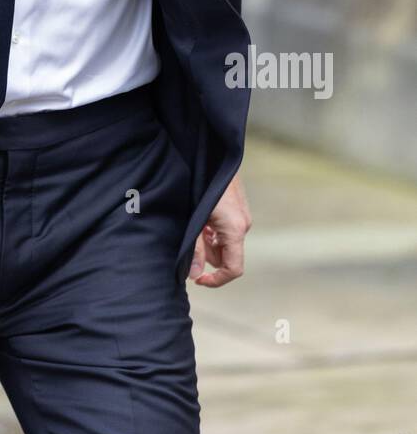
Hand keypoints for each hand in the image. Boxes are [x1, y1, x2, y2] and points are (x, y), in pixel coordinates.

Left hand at [189, 172, 251, 286]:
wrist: (212, 154)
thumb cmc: (201, 185)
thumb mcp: (195, 220)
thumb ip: (195, 249)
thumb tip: (194, 275)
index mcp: (235, 230)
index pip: (233, 268)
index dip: (216, 280)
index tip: (198, 279)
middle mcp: (244, 224)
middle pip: (228, 255)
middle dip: (209, 256)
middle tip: (189, 243)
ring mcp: (243, 216)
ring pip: (227, 242)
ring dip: (210, 243)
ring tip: (193, 226)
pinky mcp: (239, 208)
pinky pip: (228, 230)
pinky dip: (214, 232)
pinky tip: (200, 219)